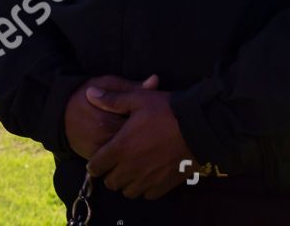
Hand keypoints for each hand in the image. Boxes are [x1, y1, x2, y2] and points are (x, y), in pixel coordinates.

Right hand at [65, 73, 157, 159]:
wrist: (59, 111)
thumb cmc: (85, 93)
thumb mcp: (108, 83)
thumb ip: (131, 86)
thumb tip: (155, 81)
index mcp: (108, 119)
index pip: (138, 126)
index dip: (151, 123)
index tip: (159, 118)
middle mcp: (102, 138)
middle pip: (133, 143)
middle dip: (146, 138)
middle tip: (157, 131)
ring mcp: (97, 150)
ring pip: (124, 156)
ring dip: (137, 150)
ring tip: (148, 140)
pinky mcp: (93, 157)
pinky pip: (113, 162)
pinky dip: (125, 157)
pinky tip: (135, 149)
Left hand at [86, 80, 193, 200]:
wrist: (199, 125)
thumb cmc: (167, 110)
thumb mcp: (138, 99)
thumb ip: (112, 101)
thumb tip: (90, 94)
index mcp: (120, 148)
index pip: (96, 167)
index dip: (95, 164)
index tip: (100, 159)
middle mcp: (131, 168)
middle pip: (111, 182)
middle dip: (111, 174)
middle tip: (118, 163)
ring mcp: (147, 178)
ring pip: (128, 192)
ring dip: (128, 183)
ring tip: (134, 171)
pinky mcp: (163, 184)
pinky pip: (148, 195)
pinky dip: (146, 188)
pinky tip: (150, 176)